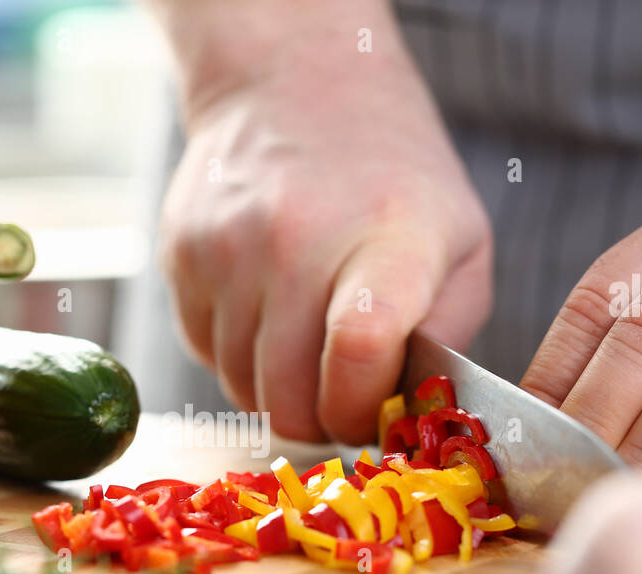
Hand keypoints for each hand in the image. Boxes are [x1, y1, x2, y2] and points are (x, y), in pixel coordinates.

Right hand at [157, 30, 490, 443]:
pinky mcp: (180, 260)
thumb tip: (406, 418)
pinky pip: (205, 356)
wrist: (291, 86)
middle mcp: (295, 243)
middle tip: (344, 389)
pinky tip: (267, 309)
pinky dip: (239, 355)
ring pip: (242, 391)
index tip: (377, 407)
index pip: (361, 353)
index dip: (366, 409)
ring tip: (307, 339)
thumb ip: (447, 338)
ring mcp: (226, 252)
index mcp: (385, 241)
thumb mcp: (460, 245)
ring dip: (278, 389)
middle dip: (323, 418)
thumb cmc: (392, 179)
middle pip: (291, 400)